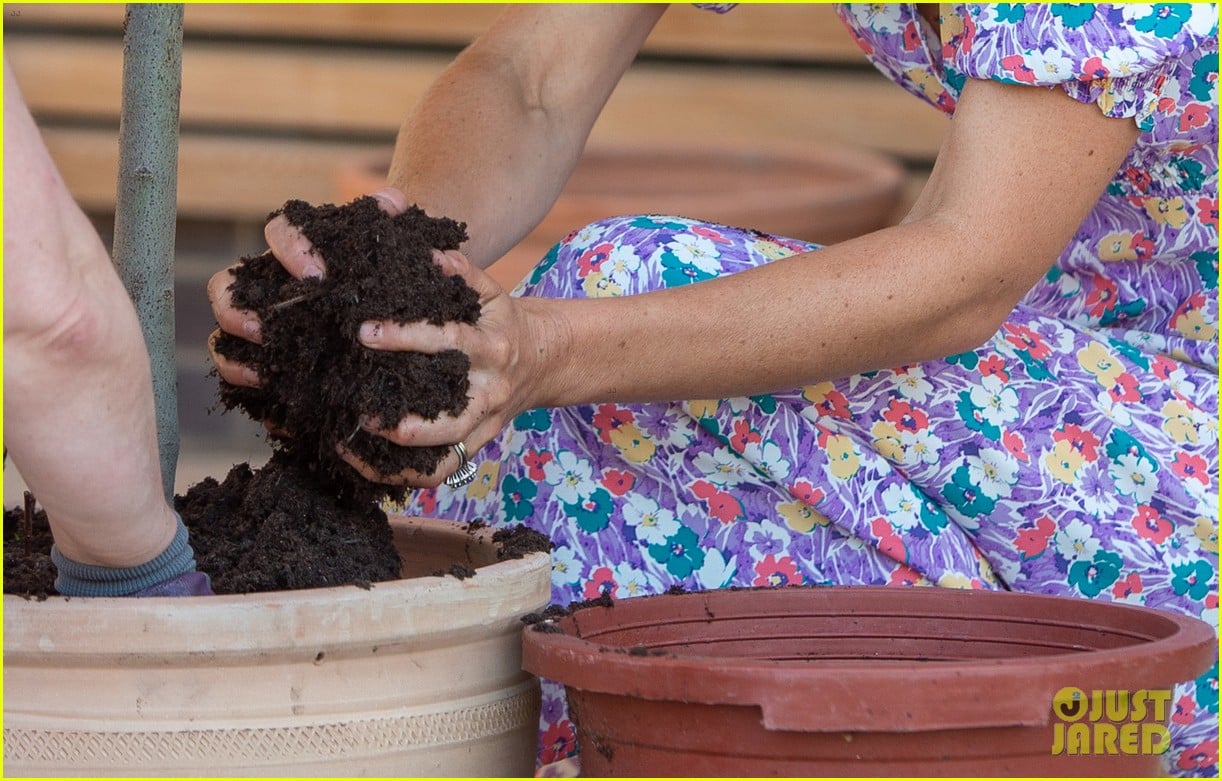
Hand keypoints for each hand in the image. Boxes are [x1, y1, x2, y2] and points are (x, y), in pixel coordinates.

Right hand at [206, 187, 411, 387]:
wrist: (392, 313)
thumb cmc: (388, 275)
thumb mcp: (396, 250)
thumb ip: (391, 223)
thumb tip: (391, 203)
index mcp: (300, 249)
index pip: (281, 231)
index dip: (292, 247)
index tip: (319, 274)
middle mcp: (270, 285)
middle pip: (227, 287)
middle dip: (236, 307)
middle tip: (263, 326)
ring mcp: (262, 325)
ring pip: (225, 334)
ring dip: (234, 352)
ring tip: (261, 368)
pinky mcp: (267, 363)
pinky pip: (240, 373)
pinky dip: (248, 385)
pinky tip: (270, 399)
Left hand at [338, 248, 544, 487]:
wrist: (544, 361)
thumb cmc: (504, 323)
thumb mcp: (489, 292)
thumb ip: (460, 271)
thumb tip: (427, 252)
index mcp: (492, 348)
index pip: (448, 342)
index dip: (406, 338)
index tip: (365, 332)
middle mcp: (489, 392)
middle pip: (449, 416)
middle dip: (403, 417)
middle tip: (358, 407)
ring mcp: (484, 424)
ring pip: (445, 453)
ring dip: (399, 456)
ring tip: (352, 443)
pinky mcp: (476, 445)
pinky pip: (441, 472)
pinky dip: (403, 475)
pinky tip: (364, 464)